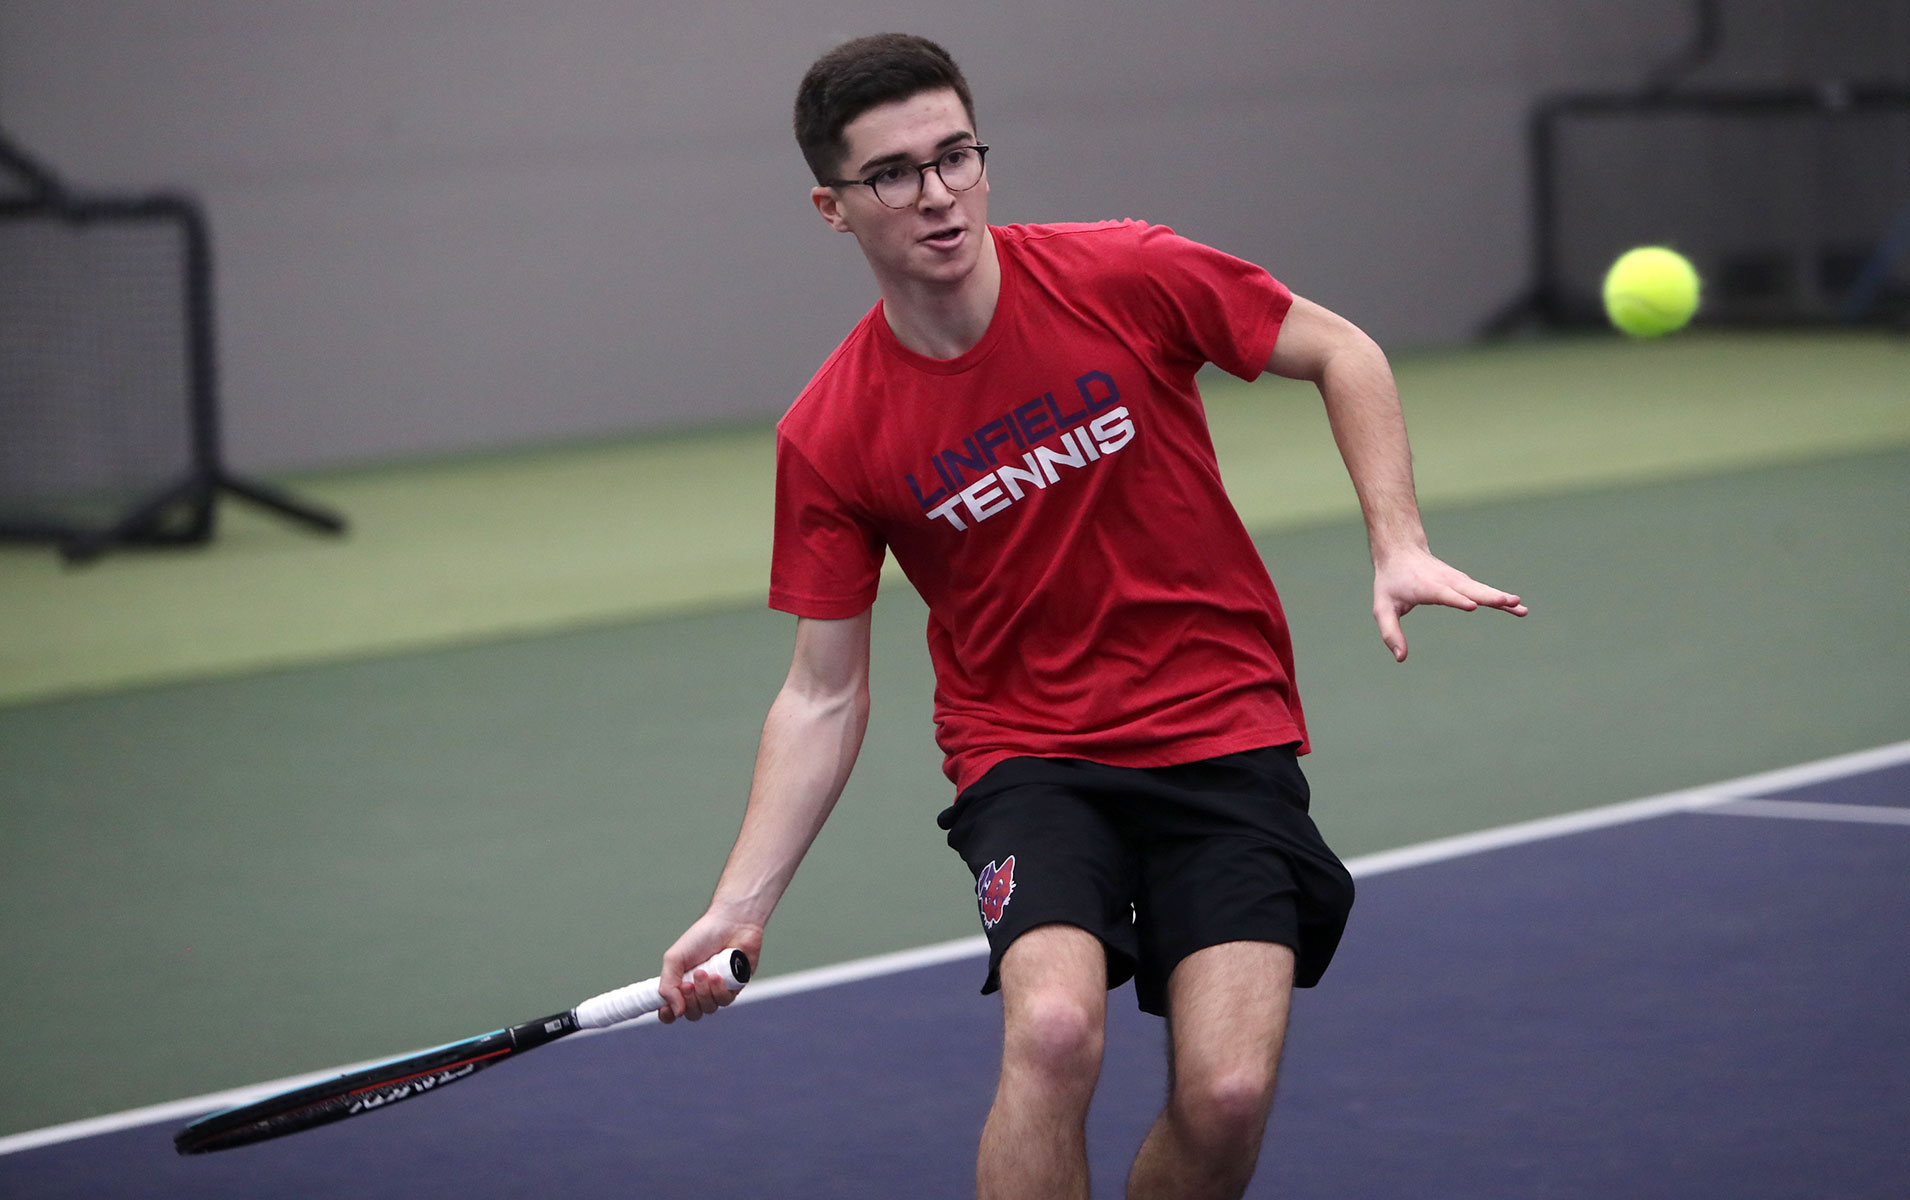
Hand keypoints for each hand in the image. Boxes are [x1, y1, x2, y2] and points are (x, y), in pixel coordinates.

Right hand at [656, 911, 761, 1024]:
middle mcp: (699, 990)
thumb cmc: (702, 937)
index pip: (672, 1009)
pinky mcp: (734, 987)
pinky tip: (718, 976)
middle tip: (688, 984)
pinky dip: (719, 990)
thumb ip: (668, 985)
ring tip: (704, 972)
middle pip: (691, 1014)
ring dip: (704, 993)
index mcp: (681, 983)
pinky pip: (725, 1001)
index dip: (668, 1015)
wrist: (731, 923)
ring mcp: (717, 990)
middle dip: (689, 1001)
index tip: (666, 1010)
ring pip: (708, 1009)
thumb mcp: (675, 958)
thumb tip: (676, 1012)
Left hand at [1373, 546, 1526, 661]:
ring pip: (1481, 590)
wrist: (1401, 552)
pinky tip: (1518, 606)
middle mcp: (1446, 581)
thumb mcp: (1383, 608)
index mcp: (1426, 587)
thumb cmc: (1391, 583)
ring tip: (1521, 607)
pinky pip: (1484, 591)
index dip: (1457, 599)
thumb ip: (1391, 632)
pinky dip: (1500, 598)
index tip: (1472, 605)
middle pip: (1470, 589)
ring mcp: (1457, 580)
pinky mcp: (1464, 582)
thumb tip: (1401, 658)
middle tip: (1508, 601)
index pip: (1444, 594)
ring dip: (1501, 598)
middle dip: (1488, 596)